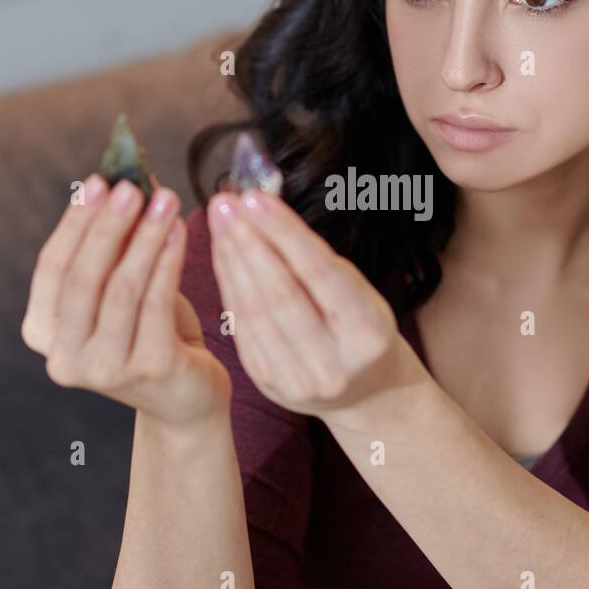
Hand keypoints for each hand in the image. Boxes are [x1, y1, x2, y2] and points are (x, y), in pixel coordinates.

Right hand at [22, 173, 231, 427]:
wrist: (186, 397)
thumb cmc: (151, 333)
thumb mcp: (122, 289)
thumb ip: (116, 246)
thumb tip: (129, 179)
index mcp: (43, 333)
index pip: (52, 268)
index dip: (75, 222)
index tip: (99, 181)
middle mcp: (64, 358)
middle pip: (82, 278)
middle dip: (108, 226)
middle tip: (132, 186)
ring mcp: (105, 370)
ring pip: (121, 289)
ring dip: (145, 237)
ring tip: (167, 200)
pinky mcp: (149, 370)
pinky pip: (157, 303)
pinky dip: (168, 260)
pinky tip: (181, 232)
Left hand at [206, 188, 410, 418]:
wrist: (361, 390)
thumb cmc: (359, 326)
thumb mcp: (359, 294)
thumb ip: (317, 260)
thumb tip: (267, 209)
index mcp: (368, 335)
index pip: (320, 274)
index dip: (284, 234)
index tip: (255, 198)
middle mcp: (333, 364)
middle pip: (282, 294)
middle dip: (250, 242)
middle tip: (226, 203)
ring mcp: (297, 380)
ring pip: (255, 309)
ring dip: (232, 258)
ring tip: (220, 220)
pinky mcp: (267, 383)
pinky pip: (241, 324)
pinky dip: (229, 283)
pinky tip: (222, 252)